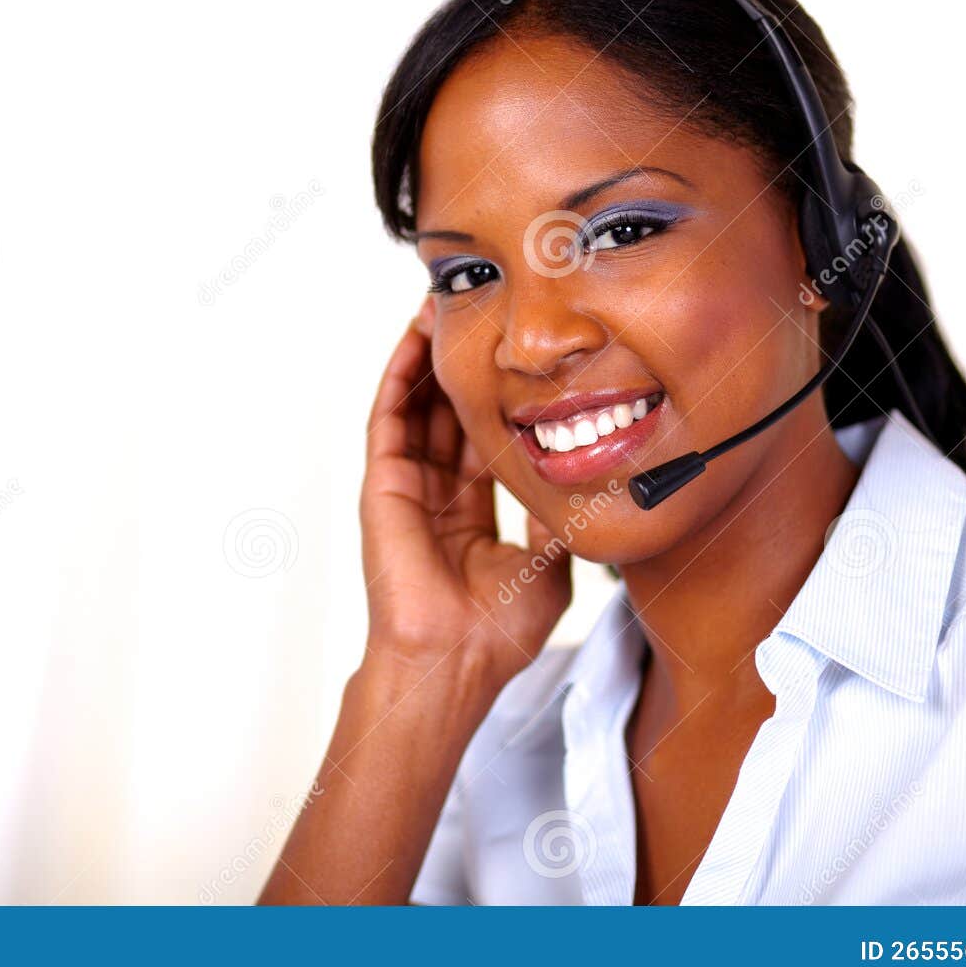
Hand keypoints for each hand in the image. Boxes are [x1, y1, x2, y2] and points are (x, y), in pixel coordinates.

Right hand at [359, 296, 572, 689]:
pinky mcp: (384, 485)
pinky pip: (389, 418)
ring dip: (426, 355)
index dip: (496, 395)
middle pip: (447, 412)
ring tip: (441, 305)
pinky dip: (400, 374)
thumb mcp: (548, 563)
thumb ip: (553, 516)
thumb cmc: (497, 631)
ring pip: (416, 405)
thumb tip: (581, 479)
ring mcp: (408, 489)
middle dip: (460, 362)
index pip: (481, 437)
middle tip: (477, 310)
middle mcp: (436, 495)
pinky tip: (415, 336)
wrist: (456, 661)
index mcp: (471, 514)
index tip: (514, 356)